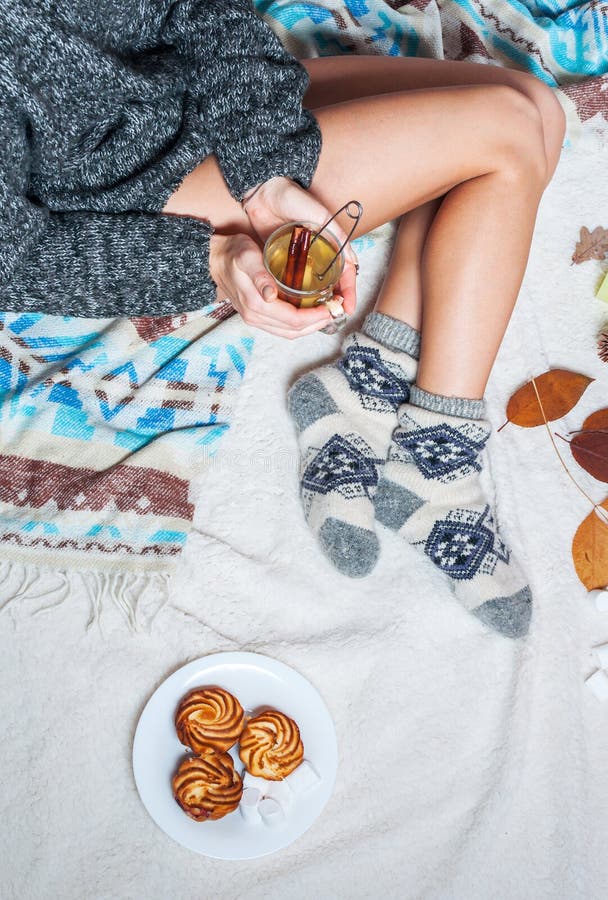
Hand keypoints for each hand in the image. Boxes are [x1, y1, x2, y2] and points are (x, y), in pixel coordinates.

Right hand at [208, 232, 333, 338]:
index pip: (293, 320)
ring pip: (289, 332)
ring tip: (327, 312)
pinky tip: (310, 312)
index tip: (332, 306)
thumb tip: (270, 295)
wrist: (212, 258)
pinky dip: (299, 324)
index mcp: (256, 305)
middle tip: (336, 310)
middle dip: (318, 323)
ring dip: (310, 326)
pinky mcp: (257, 316)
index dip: (316, 316)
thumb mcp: (246, 256)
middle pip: (294, 331)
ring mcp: (256, 319)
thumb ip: (259, 275)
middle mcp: (255, 317)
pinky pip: (282, 327)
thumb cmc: (231, 252)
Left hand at [242, 176, 357, 314]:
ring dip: (316, 302)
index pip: (345, 272)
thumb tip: (353, 260)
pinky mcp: (283, 261)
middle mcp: (317, 254)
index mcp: (329, 244)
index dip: (348, 291)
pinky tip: (295, 307)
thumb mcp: (318, 213)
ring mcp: (300, 259)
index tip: (348, 308)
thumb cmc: (291, 198)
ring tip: (317, 318)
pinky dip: (296, 295)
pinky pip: (292, 282)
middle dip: (334, 301)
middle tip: (333, 317)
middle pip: (331, 284)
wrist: (263, 191)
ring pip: (312, 287)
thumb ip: (336, 234)